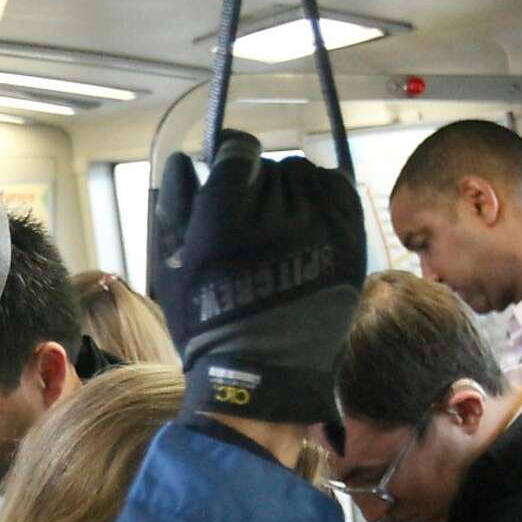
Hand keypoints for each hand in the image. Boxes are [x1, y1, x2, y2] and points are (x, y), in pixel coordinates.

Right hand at [154, 131, 366, 428]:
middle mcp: (277, 210)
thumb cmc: (208, 321)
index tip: (229, 170)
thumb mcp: (173, 263)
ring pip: (306, 175)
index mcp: (227, 211)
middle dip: (258, 185)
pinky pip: (340, 190)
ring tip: (281, 220)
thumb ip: (177, 202)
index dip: (231, 156)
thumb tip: (187, 158)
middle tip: (251, 216)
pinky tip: (310, 215)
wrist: (262, 372)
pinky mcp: (348, 240)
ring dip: (292, 189)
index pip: (239, 150)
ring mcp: (319, 224)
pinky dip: (325, 194)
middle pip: (272, 166)